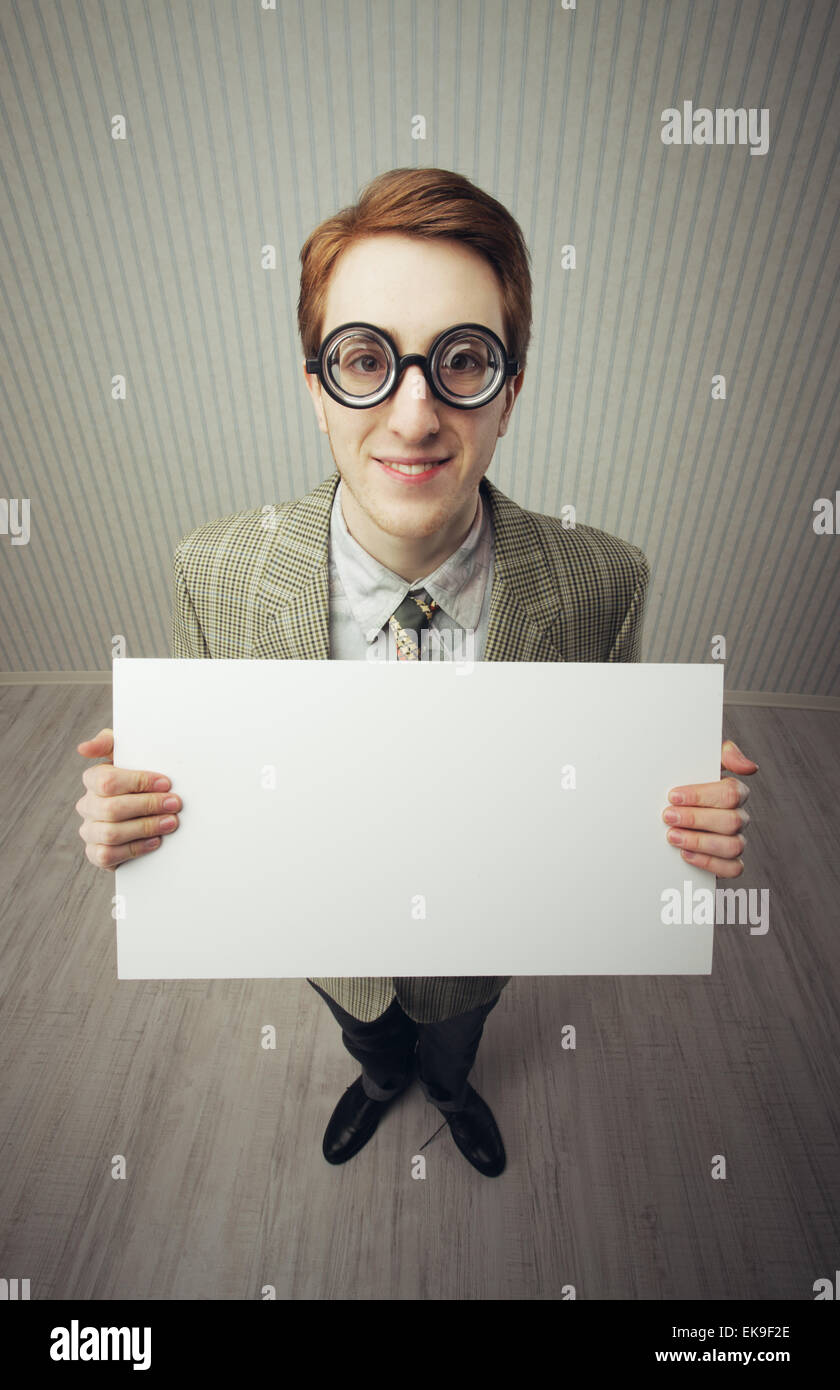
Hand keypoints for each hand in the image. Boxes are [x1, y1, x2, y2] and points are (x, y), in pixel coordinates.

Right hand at [75, 727, 180, 870]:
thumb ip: (110, 742)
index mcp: (93, 779)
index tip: (166, 783)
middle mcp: (87, 805)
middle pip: (112, 808)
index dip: (138, 782)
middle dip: (148, 806)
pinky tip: (155, 842)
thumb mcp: (130, 755)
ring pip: (111, 833)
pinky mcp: (96, 853)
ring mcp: (90, 830)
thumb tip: (84, 748)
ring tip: (170, 823)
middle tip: (174, 805)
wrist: (148, 811)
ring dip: (146, 828)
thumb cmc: (140, 780)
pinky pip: (108, 855)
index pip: (107, 781)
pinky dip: (135, 848)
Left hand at [662, 740, 758, 878]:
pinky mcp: (729, 862)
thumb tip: (749, 767)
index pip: (731, 793)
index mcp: (734, 792)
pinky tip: (686, 855)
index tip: (673, 796)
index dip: (701, 795)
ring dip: (700, 842)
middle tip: (668, 817)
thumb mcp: (698, 760)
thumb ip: (723, 753)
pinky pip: (733, 868)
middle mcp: (739, 817)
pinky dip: (709, 863)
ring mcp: (736, 840)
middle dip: (696, 819)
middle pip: (731, 821)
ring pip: (733, 846)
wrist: (672, 807)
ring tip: (673, 837)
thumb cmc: (686, 782)